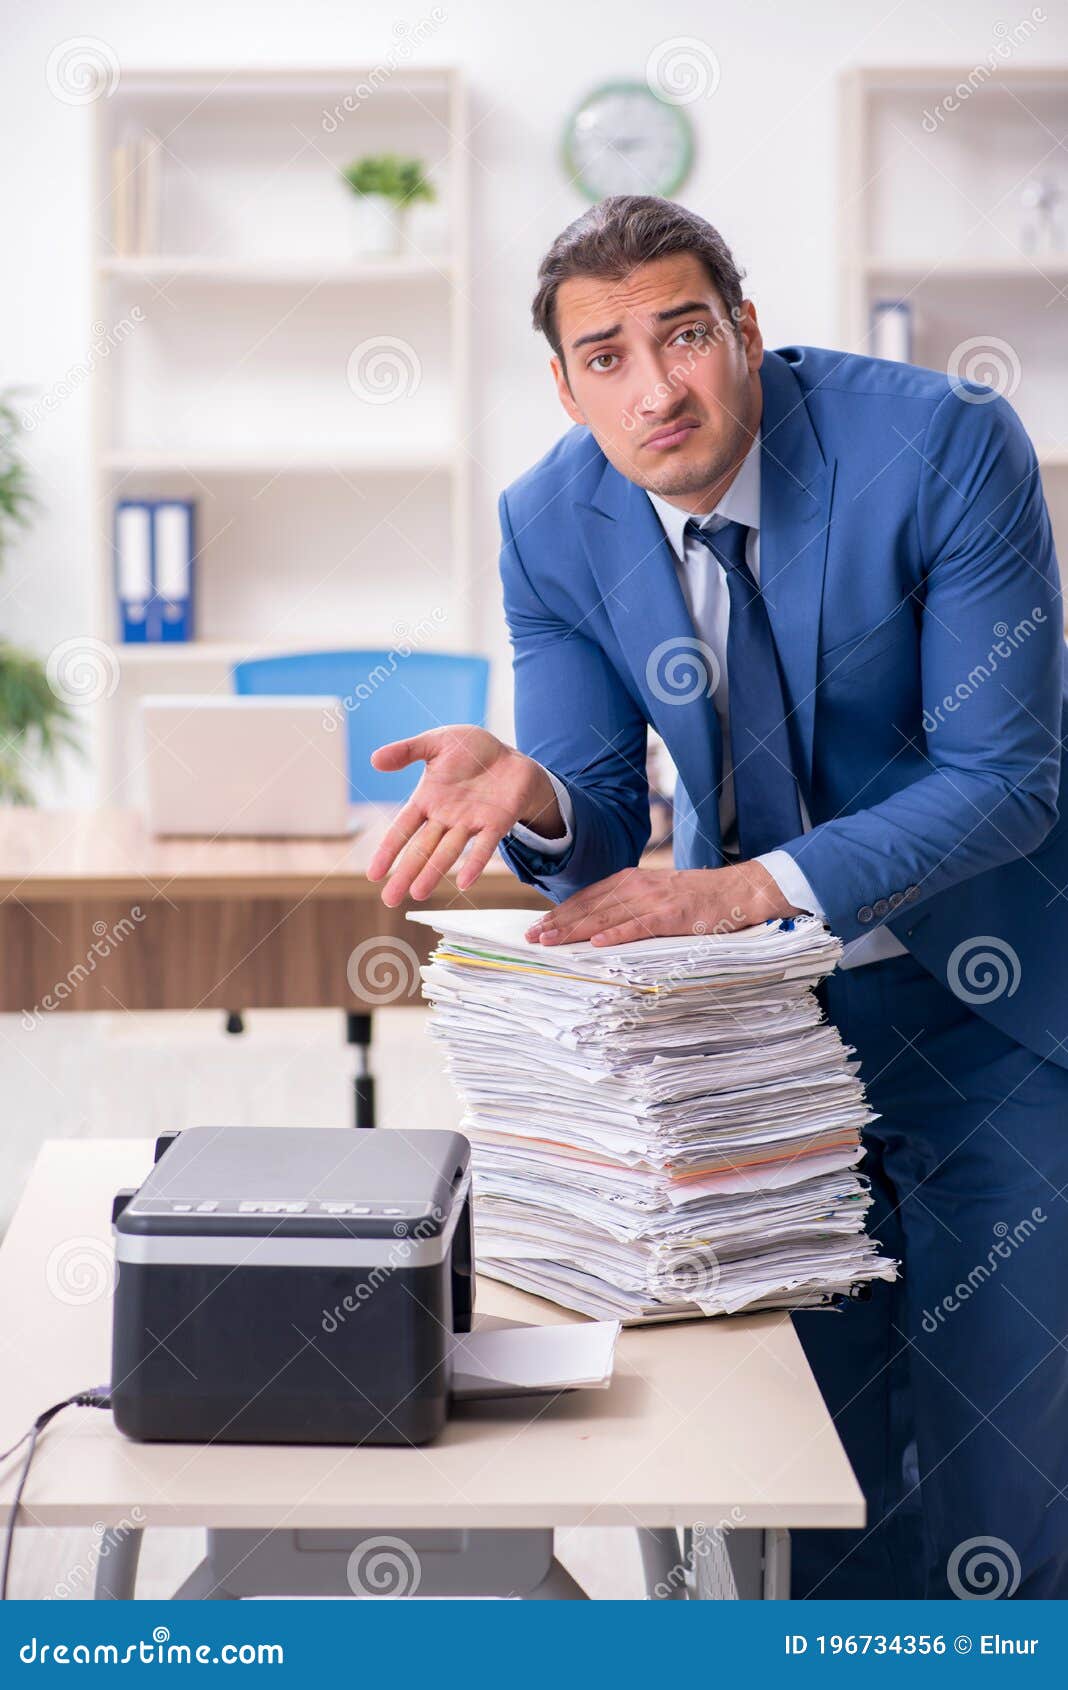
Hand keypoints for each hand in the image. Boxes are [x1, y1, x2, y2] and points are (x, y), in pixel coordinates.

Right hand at [366, 726, 562, 905]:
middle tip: (390, 899)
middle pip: (422, 849)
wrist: (510, 755)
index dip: (389, 850)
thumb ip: (407, 751)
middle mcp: (446, 817)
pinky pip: (483, 846)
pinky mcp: (496, 823)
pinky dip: (474, 863)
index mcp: (428, 800)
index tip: (373, 875)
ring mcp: (470, 822)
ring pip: (448, 852)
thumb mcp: (436, 742)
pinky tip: (464, 882)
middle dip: (406, 873)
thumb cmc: (471, 750)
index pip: (402, 829)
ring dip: (433, 872)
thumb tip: (374, 759)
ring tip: (418, 894)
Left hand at [525, 861, 799, 946]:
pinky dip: (617, 935)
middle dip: (558, 923)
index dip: (560, 912)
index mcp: (630, 879)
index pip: (586, 897)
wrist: (737, 890)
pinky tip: (597, 945)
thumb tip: (598, 923)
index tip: (538, 927)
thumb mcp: (656, 893)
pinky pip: (639, 926)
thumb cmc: (696, 897)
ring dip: (576, 930)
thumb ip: (628, 903)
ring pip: (606, 917)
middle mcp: (637, 886)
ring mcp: (654, 900)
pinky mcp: (672, 916)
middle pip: (589, 907)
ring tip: (551, 942)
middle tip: (532, 939)